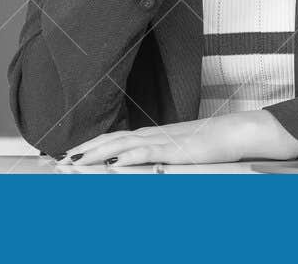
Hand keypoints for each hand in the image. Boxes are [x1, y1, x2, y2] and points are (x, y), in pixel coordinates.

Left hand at [56, 110, 297, 167]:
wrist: (238, 131)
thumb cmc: (213, 143)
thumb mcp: (180, 152)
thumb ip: (159, 157)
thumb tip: (138, 167)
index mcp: (153, 135)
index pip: (115, 139)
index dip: (90, 145)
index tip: (69, 154)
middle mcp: (153, 135)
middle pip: (111, 140)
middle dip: (84, 150)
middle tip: (59, 160)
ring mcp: (164, 140)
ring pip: (123, 145)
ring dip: (97, 153)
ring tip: (75, 161)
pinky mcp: (176, 149)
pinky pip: (148, 153)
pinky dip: (128, 157)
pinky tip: (113, 162)